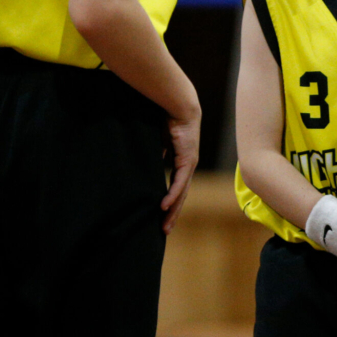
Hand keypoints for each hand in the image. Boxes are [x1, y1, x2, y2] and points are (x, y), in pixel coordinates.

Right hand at [160, 109, 199, 234]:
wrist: (180, 106)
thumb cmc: (168, 120)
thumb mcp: (158, 143)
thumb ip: (156, 156)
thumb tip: (146, 166)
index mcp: (181, 163)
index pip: (175, 188)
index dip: (169, 203)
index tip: (161, 216)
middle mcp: (188, 167)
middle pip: (180, 196)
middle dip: (172, 214)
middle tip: (164, 230)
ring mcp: (189, 165)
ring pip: (181, 193)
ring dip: (172, 211)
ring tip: (164, 226)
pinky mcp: (187, 161)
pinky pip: (179, 182)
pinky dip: (171, 195)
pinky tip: (163, 207)